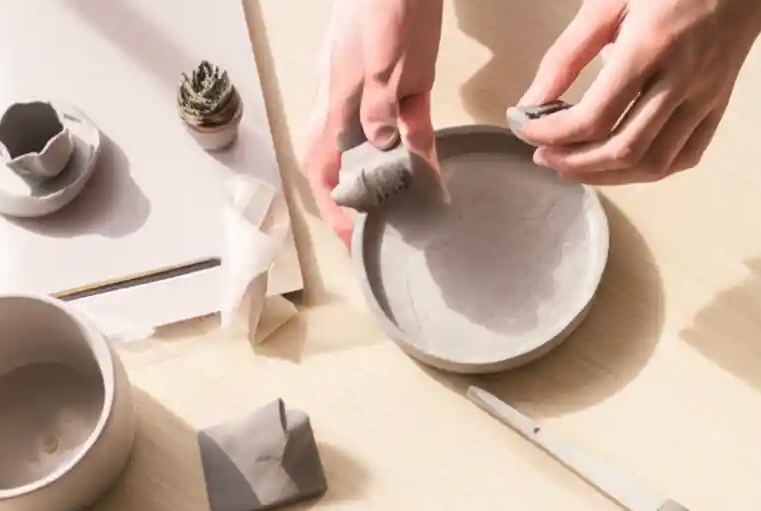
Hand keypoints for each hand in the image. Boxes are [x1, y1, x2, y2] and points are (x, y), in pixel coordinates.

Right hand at [305, 0, 443, 244]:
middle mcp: (352, 106)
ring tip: (411, 217)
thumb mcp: (381, 61)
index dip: (332, 205)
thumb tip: (381, 149)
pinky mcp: (408, 85)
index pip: (323, 165)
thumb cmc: (383, 8)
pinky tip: (438, 176)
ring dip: (394, 182)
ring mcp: (379, 96)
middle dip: (358, 202)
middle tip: (377, 237)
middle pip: (348, 164)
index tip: (349, 238)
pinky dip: (424, 152)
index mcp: (335, 103)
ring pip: (383, 151)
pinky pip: (414, 128)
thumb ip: (379, 106)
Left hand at [518, 0, 760, 184]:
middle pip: (624, 148)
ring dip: (607, 176)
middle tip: (544, 155)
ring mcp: (705, 99)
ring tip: (573, 165)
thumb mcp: (606, 3)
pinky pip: (683, 158)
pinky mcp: (718, 109)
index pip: (596, 115)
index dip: (552, 133)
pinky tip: (618, 163)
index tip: (524, 130)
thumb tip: (530, 104)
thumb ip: (566, 55)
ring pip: (655, 163)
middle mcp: (682, 79)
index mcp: (650, 46)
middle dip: (575, 163)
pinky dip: (646, 172)